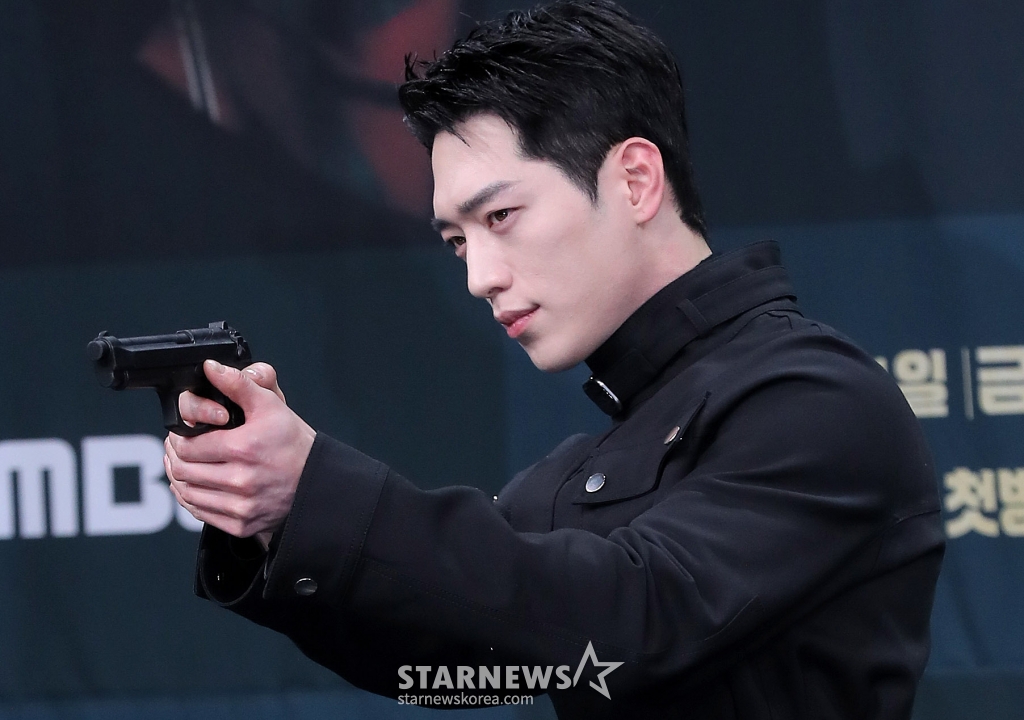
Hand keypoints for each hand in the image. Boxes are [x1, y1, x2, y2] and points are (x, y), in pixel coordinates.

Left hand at [164, 360, 315, 540]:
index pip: (187, 446)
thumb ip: (238, 385)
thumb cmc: (294, 443)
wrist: (317, 480)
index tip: (180, 432)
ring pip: (188, 493)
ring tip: (183, 463)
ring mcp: (241, 506)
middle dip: (173, 456)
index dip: (176, 437)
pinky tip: (194, 485)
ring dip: (178, 477)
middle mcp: (241, 481)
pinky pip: (200, 513)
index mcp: (244, 448)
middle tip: (177, 446)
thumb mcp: (271, 406)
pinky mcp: (241, 524)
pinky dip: (190, 499)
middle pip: (183, 471)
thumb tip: (211, 368)